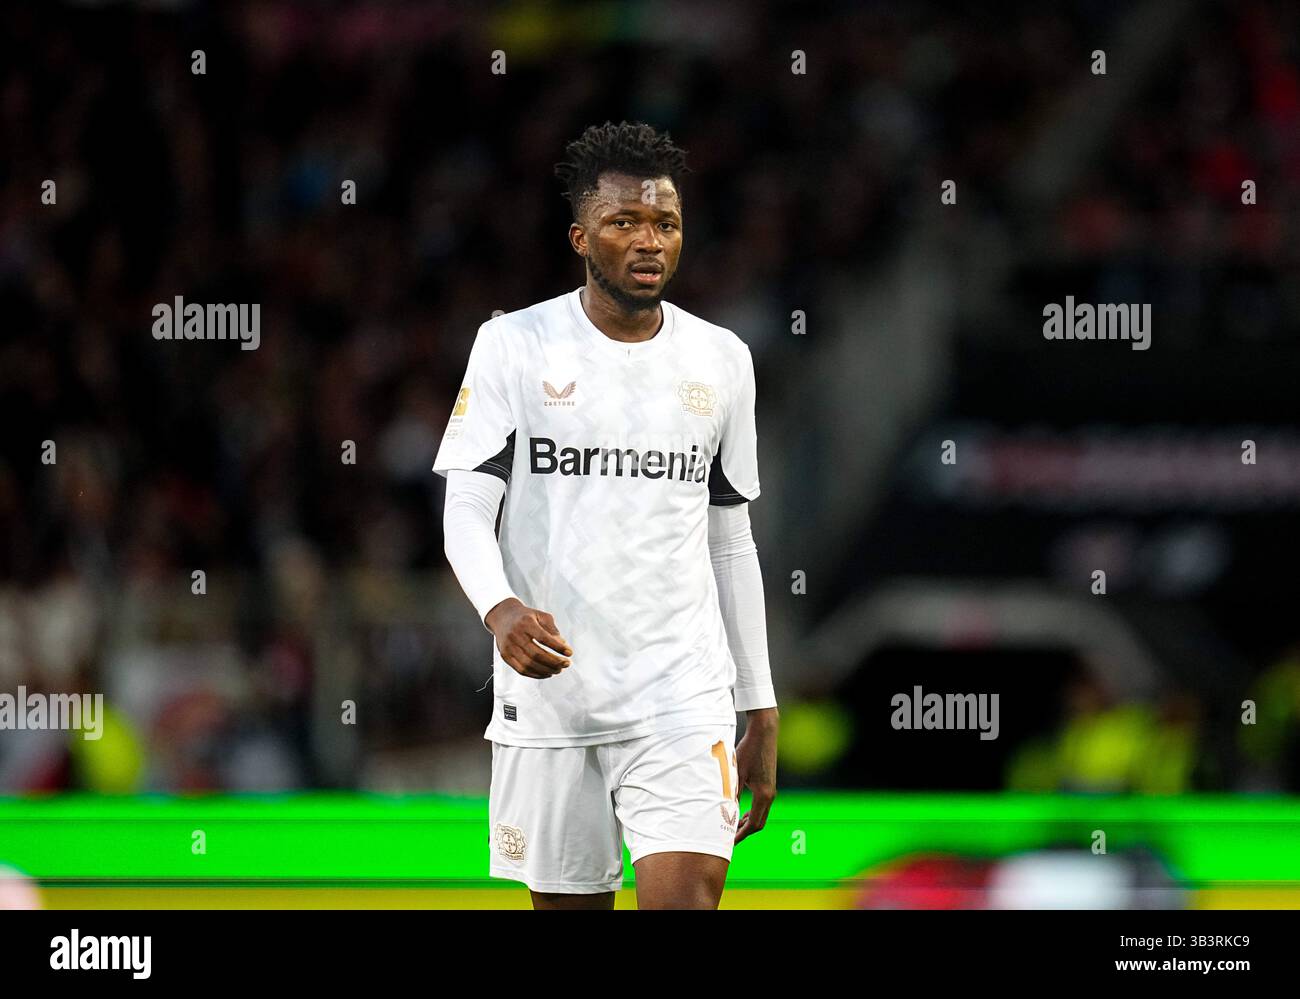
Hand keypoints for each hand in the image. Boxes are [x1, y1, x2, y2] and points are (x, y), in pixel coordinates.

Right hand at [485, 598, 572, 678]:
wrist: (503, 617)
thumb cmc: (525, 617)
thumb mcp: (541, 616)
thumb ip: (552, 629)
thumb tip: (563, 645)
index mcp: (525, 623)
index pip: (543, 638)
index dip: (558, 647)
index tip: (570, 653)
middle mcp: (515, 635)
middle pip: (536, 654)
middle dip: (554, 662)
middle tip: (566, 664)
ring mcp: (508, 647)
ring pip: (529, 665)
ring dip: (546, 670)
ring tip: (558, 669)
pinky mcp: (505, 656)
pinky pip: (521, 670)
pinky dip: (536, 674)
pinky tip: (547, 673)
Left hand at [734, 706, 777, 843]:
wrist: (764, 733)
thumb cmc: (748, 750)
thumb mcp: (736, 773)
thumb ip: (732, 793)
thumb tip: (724, 812)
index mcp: (763, 795)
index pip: (753, 824)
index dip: (740, 835)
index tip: (729, 842)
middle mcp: (770, 795)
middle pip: (759, 823)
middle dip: (744, 832)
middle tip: (729, 839)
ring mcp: (771, 790)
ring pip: (761, 815)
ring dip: (747, 823)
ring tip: (732, 828)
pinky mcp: (769, 784)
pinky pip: (762, 806)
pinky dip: (751, 813)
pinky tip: (741, 812)